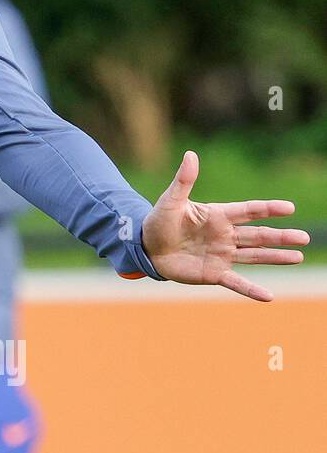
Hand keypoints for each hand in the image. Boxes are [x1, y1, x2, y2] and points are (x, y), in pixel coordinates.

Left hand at [142, 150, 309, 301]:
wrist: (147, 248)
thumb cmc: (160, 221)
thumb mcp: (170, 201)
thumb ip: (183, 181)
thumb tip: (190, 154)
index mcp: (218, 215)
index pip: (248, 211)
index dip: (268, 209)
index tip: (289, 208)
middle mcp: (226, 235)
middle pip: (258, 235)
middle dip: (281, 236)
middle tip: (304, 237)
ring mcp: (222, 255)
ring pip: (254, 256)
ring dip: (275, 257)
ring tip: (298, 256)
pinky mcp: (214, 273)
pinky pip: (236, 282)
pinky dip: (251, 290)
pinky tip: (268, 297)